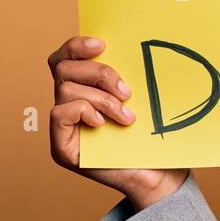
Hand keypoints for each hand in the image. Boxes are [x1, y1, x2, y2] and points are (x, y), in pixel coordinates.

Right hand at [47, 35, 188, 209]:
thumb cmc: (153, 137)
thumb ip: (126, 75)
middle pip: (62, 67)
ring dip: (101, 99)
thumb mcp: (143, 99)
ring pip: (65, 88)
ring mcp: (63, 127)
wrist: (160, 176)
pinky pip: (60, 112)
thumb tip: (129, 45)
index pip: (65, 57)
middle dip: (98, 73)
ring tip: (126, 117)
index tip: (102, 44)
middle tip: (126, 92)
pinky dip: (84, 111)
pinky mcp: (61, 148)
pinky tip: (103, 124)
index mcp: (84, 88)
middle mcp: (68, 105)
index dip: (77, 45)